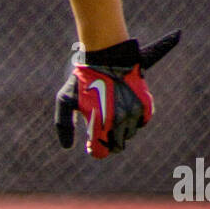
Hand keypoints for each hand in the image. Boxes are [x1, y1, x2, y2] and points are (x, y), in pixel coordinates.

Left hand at [54, 29, 180, 158]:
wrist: (106, 55)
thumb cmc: (83, 79)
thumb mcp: (65, 100)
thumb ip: (64, 125)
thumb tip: (67, 146)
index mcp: (100, 124)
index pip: (101, 152)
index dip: (95, 150)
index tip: (90, 144)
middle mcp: (119, 121)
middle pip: (117, 146)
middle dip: (108, 142)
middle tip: (102, 132)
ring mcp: (134, 113)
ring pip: (130, 134)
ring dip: (121, 130)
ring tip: (111, 116)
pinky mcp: (145, 103)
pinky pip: (143, 121)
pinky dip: (135, 120)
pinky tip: (124, 112)